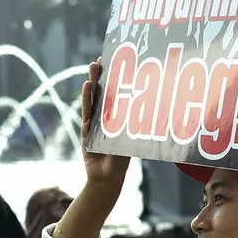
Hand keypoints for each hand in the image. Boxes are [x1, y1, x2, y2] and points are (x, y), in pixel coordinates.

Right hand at [80, 59, 130, 186]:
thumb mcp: (130, 139)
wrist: (106, 178)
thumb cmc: (121, 162)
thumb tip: (151, 106)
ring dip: (93, 82)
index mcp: (118, 118)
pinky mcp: (86, 129)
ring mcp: (95, 122)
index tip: (118, 62)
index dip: (117, 79)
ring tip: (93, 67)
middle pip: (104, 92)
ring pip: (94, 98)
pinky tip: (87, 85)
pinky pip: (87, 111)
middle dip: (103, 76)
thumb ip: (134, 125)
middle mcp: (106, 117)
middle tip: (102, 59)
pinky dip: (87, 98)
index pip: (118, 94)